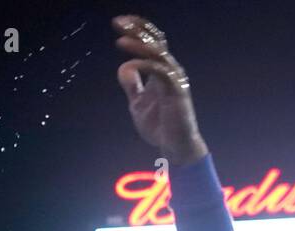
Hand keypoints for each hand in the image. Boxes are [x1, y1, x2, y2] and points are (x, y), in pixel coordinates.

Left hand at [112, 15, 207, 165]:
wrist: (174, 145)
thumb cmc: (159, 124)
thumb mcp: (138, 102)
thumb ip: (132, 84)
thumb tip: (123, 66)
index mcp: (161, 70)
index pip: (152, 42)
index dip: (138, 29)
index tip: (119, 22)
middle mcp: (169, 70)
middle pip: (155, 41)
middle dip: (137, 29)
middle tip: (118, 22)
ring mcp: (174, 79)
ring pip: (158, 54)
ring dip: (139, 45)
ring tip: (121, 40)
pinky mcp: (176, 91)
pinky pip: (160, 72)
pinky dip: (145, 66)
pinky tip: (131, 65)